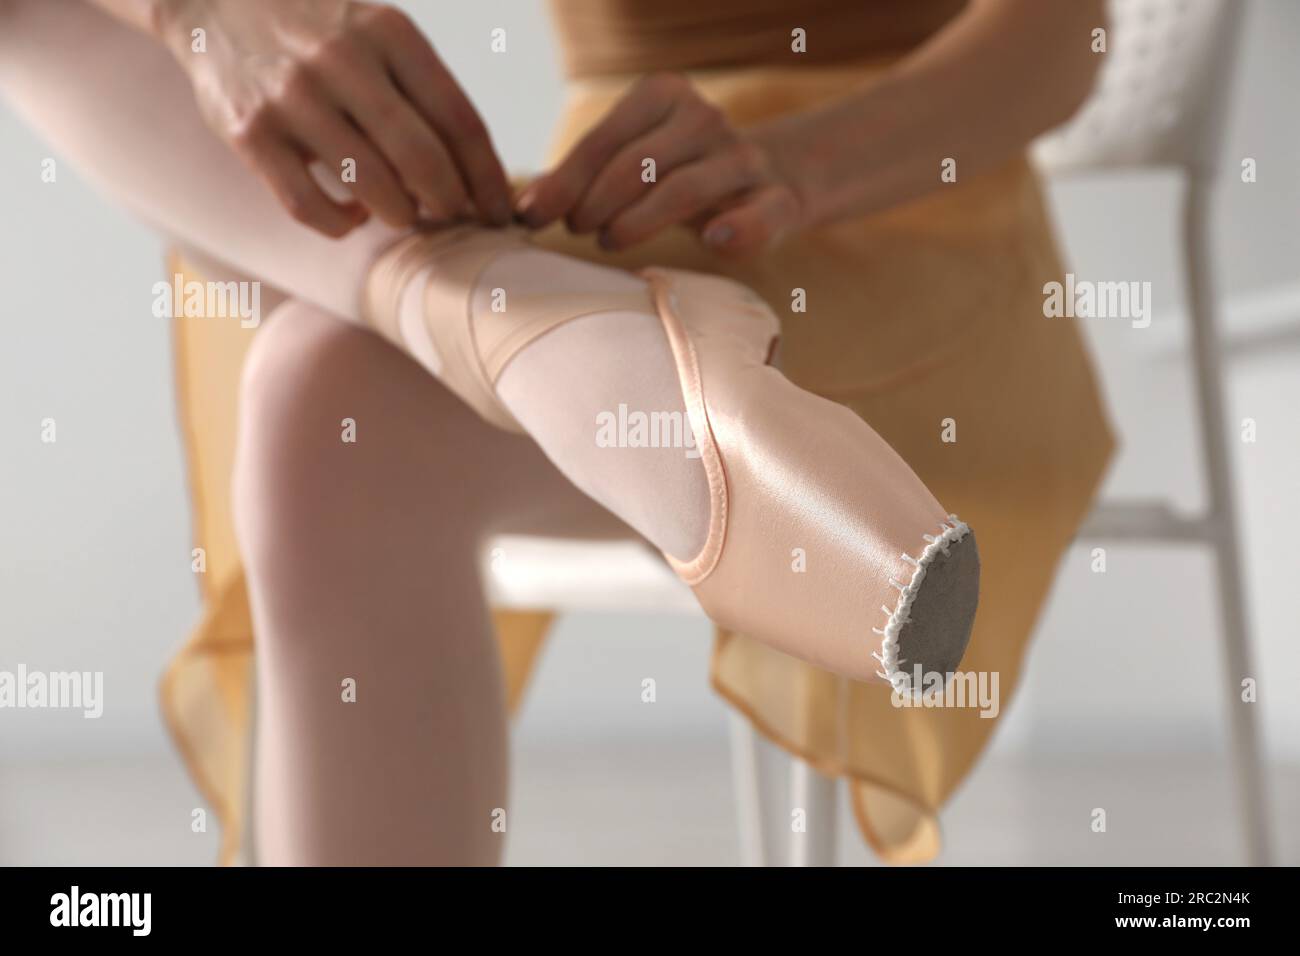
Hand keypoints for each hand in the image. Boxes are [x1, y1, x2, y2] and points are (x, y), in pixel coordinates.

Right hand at [157, 0, 510, 235]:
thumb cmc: (321, 32)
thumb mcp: (378, 35)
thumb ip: (423, 93)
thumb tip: (477, 177)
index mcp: (388, 32)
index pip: (460, 120)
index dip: (488, 178)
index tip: (501, 212)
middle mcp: (341, 59)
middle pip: (423, 159)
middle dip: (451, 204)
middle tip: (456, 220)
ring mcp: (292, 96)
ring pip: (371, 187)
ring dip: (401, 215)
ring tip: (405, 215)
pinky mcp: (250, 132)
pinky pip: (309, 206)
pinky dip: (341, 224)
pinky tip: (352, 216)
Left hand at [514, 73, 804, 255]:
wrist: (765, 180)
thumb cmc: (675, 173)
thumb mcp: (630, 159)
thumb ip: (581, 177)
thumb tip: (524, 208)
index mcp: (664, 95)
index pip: (602, 140)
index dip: (563, 182)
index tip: (531, 217)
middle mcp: (705, 118)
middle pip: (637, 165)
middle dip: (594, 202)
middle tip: (574, 231)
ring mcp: (743, 159)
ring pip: (683, 190)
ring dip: (638, 221)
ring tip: (609, 241)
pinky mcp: (778, 199)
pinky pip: (760, 214)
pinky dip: (738, 228)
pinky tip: (713, 239)